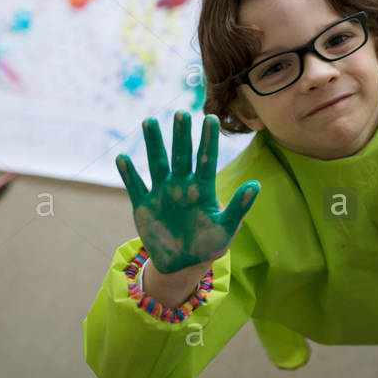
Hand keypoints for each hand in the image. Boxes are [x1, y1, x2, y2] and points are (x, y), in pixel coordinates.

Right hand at [116, 112, 259, 273]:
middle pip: (181, 155)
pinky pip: (136, 186)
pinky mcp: (144, 206)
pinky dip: (129, 174)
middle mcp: (182, 185)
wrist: (182, 264)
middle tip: (181, 113)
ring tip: (149, 121)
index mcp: (203, 189)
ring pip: (157, 163)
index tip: (211, 119)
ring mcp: (162, 193)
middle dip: (181, 135)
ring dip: (153, 143)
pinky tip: (122, 157)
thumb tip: (256, 184)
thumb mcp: (226, 228)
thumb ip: (238, 206)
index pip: (206, 159)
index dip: (209, 140)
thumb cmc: (208, 245)